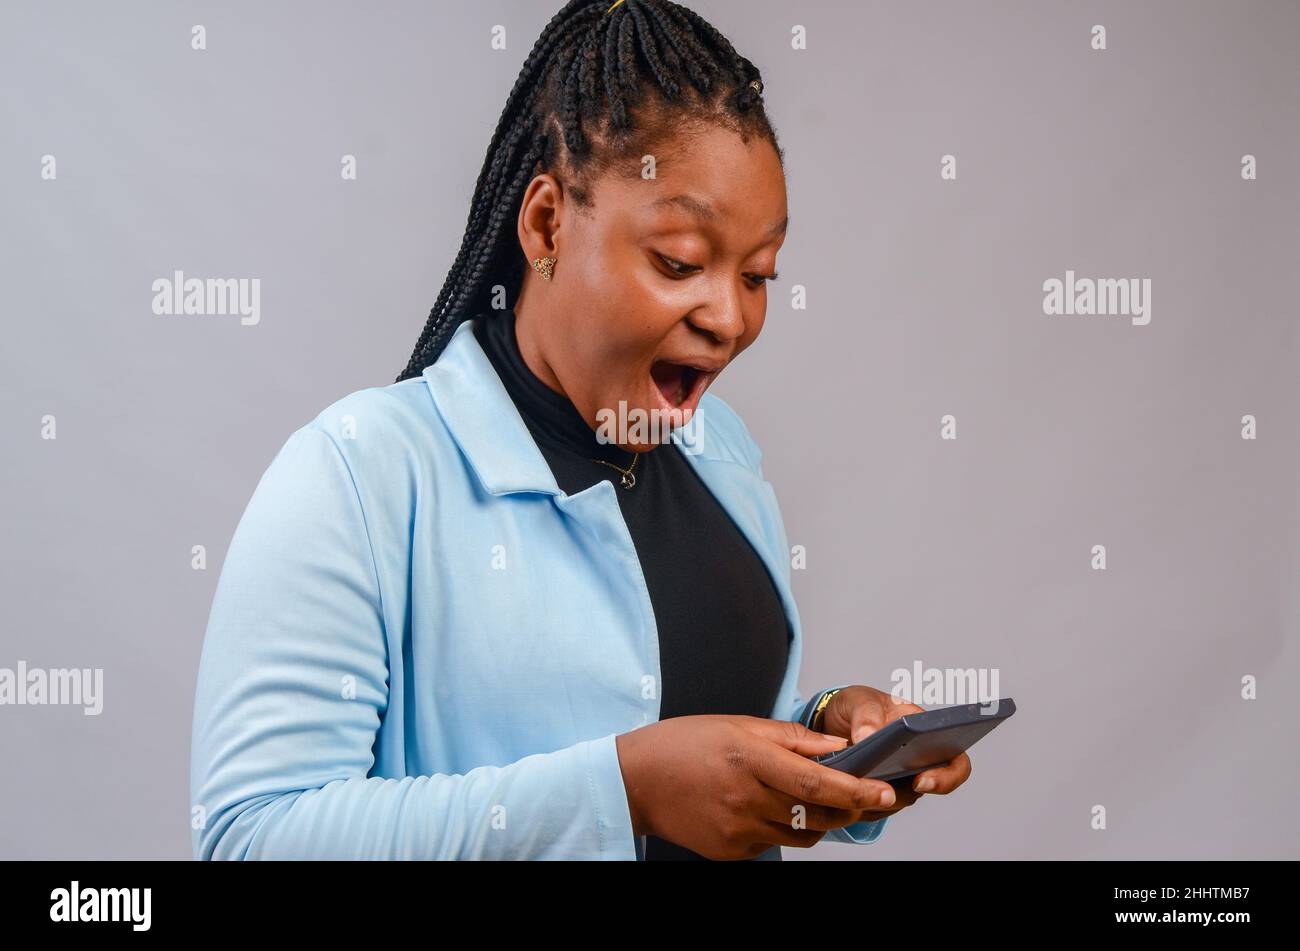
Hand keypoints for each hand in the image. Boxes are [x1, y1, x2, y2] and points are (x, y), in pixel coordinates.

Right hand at [614, 714, 899, 859]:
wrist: (635, 781)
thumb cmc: (683, 745)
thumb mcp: (738, 725)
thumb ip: (791, 738)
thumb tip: (836, 745)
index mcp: (749, 758)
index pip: (816, 781)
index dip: (856, 789)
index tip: (884, 791)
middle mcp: (745, 798)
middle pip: (816, 814)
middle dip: (850, 808)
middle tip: (868, 797)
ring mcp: (737, 829)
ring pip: (801, 835)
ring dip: (819, 820)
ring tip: (818, 799)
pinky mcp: (731, 851)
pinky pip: (774, 844)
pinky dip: (784, 828)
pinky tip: (770, 808)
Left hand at [817, 685, 972, 821]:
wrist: (834, 719)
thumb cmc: (858, 706)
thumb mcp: (859, 700)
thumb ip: (865, 714)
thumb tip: (868, 737)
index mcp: (926, 733)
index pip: (954, 761)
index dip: (947, 776)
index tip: (922, 780)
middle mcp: (918, 760)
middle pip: (929, 788)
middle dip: (907, 791)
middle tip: (885, 789)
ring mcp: (899, 778)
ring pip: (899, 800)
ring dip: (879, 796)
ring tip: (856, 781)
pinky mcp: (877, 792)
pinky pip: (875, 806)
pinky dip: (862, 801)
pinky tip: (847, 789)